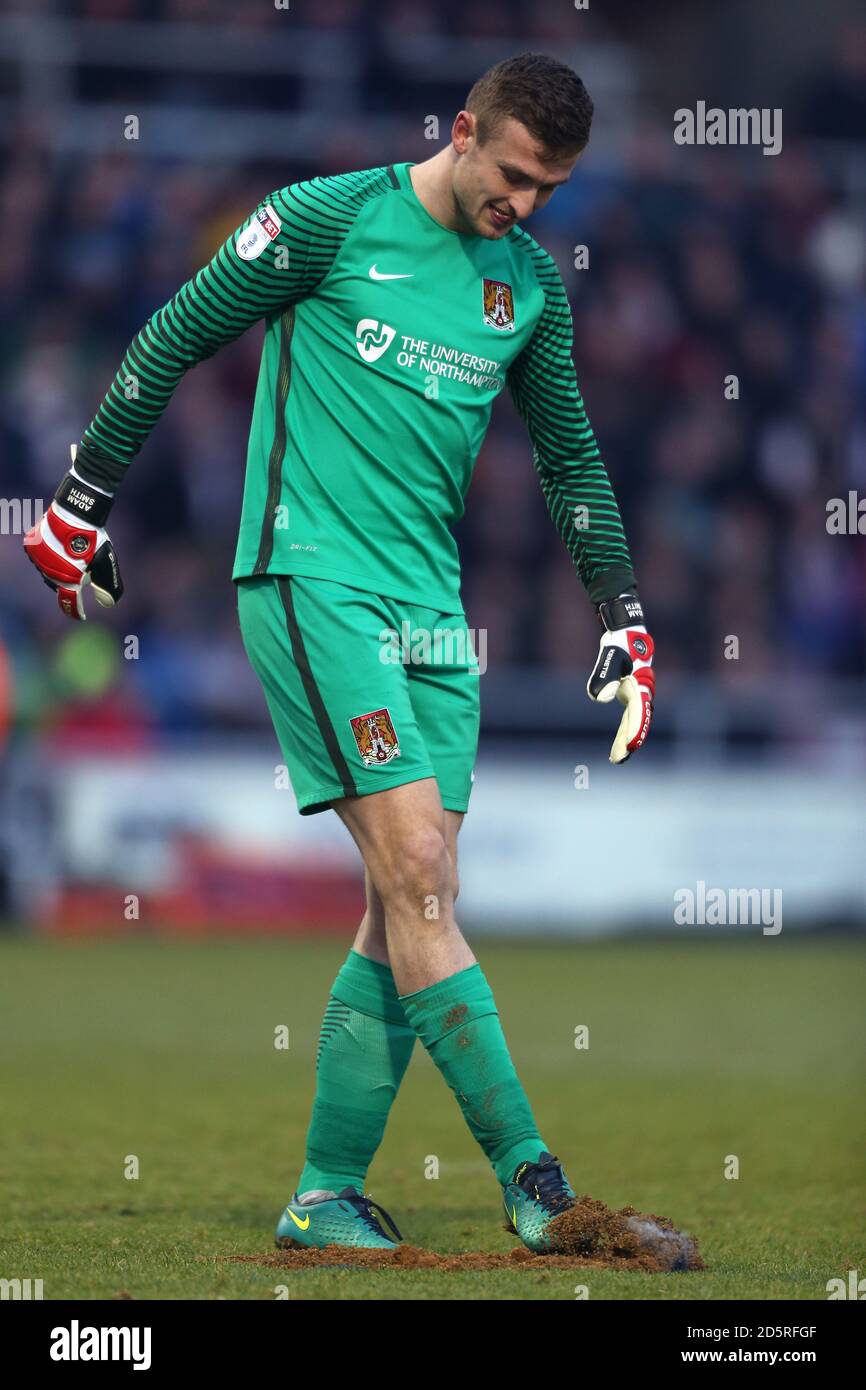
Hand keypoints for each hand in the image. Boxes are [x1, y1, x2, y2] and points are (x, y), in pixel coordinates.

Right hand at [23, 447, 122, 620]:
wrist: (76, 512)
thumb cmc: (93, 539)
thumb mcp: (106, 564)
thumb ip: (109, 587)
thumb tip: (107, 604)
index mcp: (68, 580)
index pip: (70, 604)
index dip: (77, 612)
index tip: (82, 617)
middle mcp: (49, 573)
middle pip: (59, 586)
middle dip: (70, 583)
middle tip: (82, 572)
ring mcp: (38, 559)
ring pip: (48, 572)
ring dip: (58, 569)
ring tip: (71, 557)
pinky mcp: (31, 546)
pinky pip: (40, 558)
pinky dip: (49, 558)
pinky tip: (59, 550)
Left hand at [586, 593, 654, 763]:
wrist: (626, 633)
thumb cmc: (619, 644)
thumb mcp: (610, 657)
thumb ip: (604, 676)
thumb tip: (598, 698)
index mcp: (640, 686)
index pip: (638, 713)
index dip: (634, 730)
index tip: (630, 747)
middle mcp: (642, 693)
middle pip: (636, 722)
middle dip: (628, 740)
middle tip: (618, 759)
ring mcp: (638, 694)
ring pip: (633, 722)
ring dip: (626, 739)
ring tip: (617, 758)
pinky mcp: (631, 694)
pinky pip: (630, 718)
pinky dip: (624, 730)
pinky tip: (620, 743)